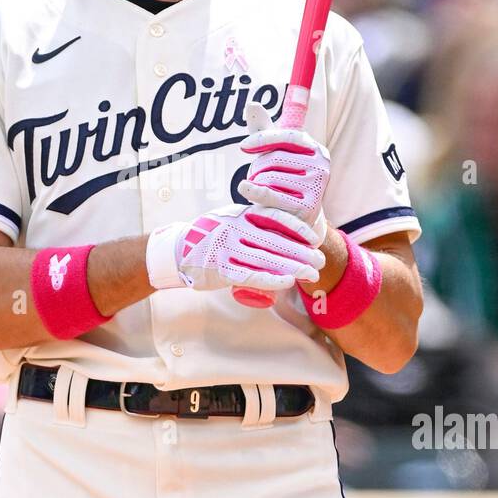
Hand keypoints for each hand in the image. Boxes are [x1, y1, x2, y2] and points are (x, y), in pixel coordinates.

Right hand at [146, 203, 326, 293]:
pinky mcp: (220, 270)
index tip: (313, 237)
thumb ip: (254, 221)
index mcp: (240, 215)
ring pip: (266, 258)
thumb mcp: (231, 219)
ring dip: (293, 267)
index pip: (273, 217)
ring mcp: (226, 249)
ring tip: (312, 274)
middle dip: (301, 252)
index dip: (296, 227)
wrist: (177, 251)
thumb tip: (286, 229)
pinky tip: (287, 282)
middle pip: (275, 240)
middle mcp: (234, 229)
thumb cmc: (211, 236)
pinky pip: (249, 275)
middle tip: (320, 261)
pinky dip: (270, 279)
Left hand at [238, 100, 329, 239]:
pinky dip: (252, 192)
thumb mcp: (274, 154)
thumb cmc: (282, 180)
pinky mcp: (306, 208)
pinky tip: (245, 190)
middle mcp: (321, 166)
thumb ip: (263, 131)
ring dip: (256, 183)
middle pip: (273, 158)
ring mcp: (316, 188)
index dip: (262, 138)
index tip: (243, 146)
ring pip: (268, 177)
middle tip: (258, 178)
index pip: (287, 136)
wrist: (295, 218)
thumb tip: (252, 104)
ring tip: (262, 190)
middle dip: (256, 168)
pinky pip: (268, 194)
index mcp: (315, 149)